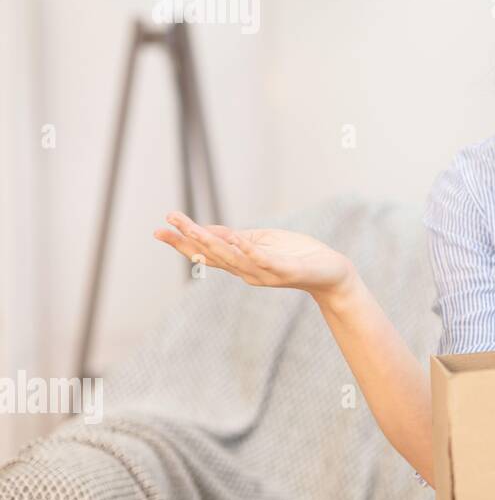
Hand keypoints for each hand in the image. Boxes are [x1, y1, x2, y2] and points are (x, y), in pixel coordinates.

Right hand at [153, 211, 354, 298]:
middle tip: (164, 227)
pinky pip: (263, 259)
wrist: (330, 273)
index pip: (206, 252)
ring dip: (210, 243)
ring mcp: (265, 272)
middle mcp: (247, 271)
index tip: (159, 229)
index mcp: (241, 262)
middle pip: (212, 255)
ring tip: (191, 228)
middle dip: (187, 240)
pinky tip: (236, 240)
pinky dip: (249, 250)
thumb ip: (237, 238)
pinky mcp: (285, 269)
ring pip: (232, 257)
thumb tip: (207, 230)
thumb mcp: (262, 241)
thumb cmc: (297, 255)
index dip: (182, 242)